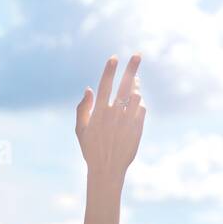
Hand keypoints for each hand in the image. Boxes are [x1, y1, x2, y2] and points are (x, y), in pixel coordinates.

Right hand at [76, 54, 145, 184]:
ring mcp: (128, 119)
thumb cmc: (91, 148)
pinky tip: (133, 108)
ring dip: (135, 87)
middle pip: (125, 85)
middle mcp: (114, 114)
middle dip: (131, 68)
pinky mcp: (138, 126)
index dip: (109, 70)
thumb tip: (88, 89)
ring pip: (136, 95)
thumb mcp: (80, 130)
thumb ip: (82, 109)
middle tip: (137, 55)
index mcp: (98, 113)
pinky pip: (141, 108)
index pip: (105, 85)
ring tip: (134, 82)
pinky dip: (138, 105)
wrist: (107, 168)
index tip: (114, 58)